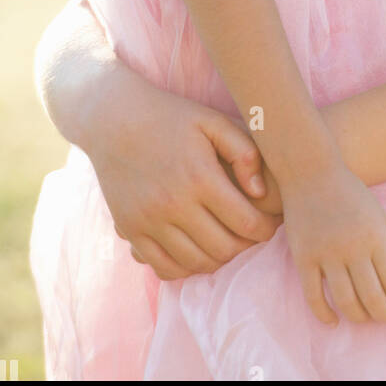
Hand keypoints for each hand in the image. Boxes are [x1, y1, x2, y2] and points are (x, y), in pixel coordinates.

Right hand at [87, 70, 281, 279]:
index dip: (266, 229)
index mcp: (200, 177)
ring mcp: (148, 221)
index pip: (245, 223)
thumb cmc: (171, 117)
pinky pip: (163, 267)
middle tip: (252, 235)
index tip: (271, 224)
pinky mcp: (130, 230)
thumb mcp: (213, 121)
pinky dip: (185, 268)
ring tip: (227, 242)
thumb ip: (244, 152)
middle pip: (223, 249)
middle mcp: (174, 204)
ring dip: (218, 260)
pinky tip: (196, 251)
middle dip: (246, 247)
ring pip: (195, 263)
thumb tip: (261, 192)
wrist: (113, 119)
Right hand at [280, 165, 385, 326]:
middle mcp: (352, 247)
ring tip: (364, 318)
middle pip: (372, 297)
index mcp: (375, 235)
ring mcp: (326, 254)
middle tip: (385, 316)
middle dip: (383, 313)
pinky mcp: (303, 258)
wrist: (311, 173)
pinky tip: (334, 320)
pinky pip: (313, 296)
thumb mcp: (378, 213)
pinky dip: (324, 314)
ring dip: (358, 317)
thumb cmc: (349, 192)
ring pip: (345, 301)